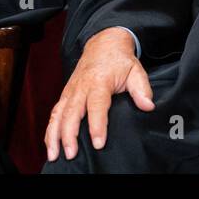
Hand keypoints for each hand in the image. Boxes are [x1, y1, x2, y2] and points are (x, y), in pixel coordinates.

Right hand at [46, 27, 153, 161]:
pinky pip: (55, 113)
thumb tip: (148, 106)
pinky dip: (50, 129)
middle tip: (71, 153)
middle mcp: (81, 87)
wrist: (104, 43)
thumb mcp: (135, 70)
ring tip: (55, 154)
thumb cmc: (120, 60)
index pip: (97, 105)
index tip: (98, 143)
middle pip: (72, 112)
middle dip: (69, 134)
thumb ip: (142, 89)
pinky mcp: (66, 94)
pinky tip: (50, 144)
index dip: (97, 125)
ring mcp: (71, 91)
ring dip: (55, 135)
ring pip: (59, 114)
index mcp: (99, 81)